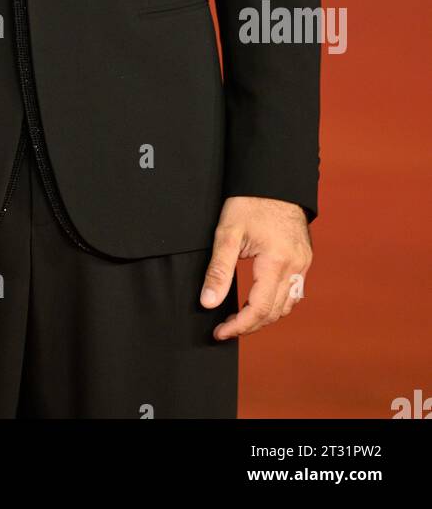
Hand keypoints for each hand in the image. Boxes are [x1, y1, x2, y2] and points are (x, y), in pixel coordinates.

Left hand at [200, 195, 311, 339]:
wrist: (274, 179)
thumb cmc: (249, 202)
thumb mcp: (227, 233)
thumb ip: (218, 270)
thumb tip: (209, 303)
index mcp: (277, 261)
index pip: (259, 309)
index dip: (239, 326)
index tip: (219, 332)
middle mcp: (295, 266)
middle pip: (275, 312)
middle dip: (250, 325)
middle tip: (225, 327)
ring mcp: (303, 263)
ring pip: (287, 305)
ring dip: (265, 317)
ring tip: (239, 318)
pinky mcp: (304, 258)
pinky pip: (294, 291)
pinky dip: (277, 303)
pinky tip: (260, 300)